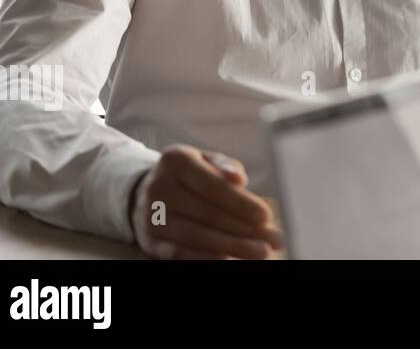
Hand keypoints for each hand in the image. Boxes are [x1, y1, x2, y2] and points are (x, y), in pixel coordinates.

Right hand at [129, 144, 283, 258]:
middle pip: (207, 214)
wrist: (146, 192)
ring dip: (233, 246)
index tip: (266, 216)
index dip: (240, 203)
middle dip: (244, 229)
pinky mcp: (150, 242)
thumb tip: (239, 180)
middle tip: (273, 239)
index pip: (212, 185)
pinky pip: (181, 253)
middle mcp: (158, 188)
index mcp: (175, 160)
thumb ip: (225, 167)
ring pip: (197, 236)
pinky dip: (207, 258)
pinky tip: (230, 260)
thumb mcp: (206, 160)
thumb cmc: (191, 174)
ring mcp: (151, 217)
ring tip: (261, 252)